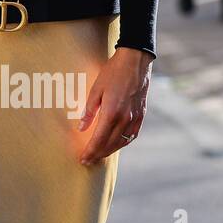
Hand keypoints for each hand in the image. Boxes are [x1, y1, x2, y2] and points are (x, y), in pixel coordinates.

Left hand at [77, 48, 151, 164]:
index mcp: (111, 113)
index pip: (98, 140)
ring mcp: (135, 118)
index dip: (90, 152)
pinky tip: (117, 144)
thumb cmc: (113, 72)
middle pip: (110, 144)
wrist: (135, 61)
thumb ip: (89, 111)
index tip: (83, 159)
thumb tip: (81, 128)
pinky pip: (132, 135)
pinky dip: (123, 143)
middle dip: (97, 155)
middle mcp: (125, 119)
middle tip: (88, 160)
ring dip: (110, 151)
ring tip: (100, 155)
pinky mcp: (141, 115)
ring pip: (122, 142)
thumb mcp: (96, 89)